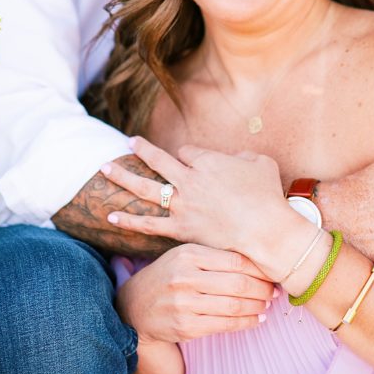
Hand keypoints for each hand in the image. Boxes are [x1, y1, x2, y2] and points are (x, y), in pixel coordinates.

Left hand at [101, 137, 293, 270]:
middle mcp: (190, 180)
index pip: (187, 152)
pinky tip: (110, 215)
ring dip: (123, 177)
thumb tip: (235, 157)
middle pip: (158, 161)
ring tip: (105, 168)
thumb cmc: (268, 196)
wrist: (264, 229)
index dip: (188, 155)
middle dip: (142, 150)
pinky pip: (148, 224)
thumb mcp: (262, 164)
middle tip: (130, 143)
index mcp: (209, 161)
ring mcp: (182, 205)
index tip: (190, 159)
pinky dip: (129, 220)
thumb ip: (244, 156)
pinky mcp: (180, 229)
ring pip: (145, 187)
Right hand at [116, 243, 275, 344]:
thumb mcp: (185, 257)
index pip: (235, 260)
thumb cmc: (169, 276)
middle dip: (263, 289)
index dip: (260, 269)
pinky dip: (246, 322)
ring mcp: (183, 304)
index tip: (274, 272)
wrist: (133, 307)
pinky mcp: (184, 327)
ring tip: (268, 304)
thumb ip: (216, 256)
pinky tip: (257, 319)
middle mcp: (184, 277)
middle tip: (276, 291)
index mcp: (188, 254)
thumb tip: (260, 260)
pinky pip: (224, 325)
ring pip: (234, 305)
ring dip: (257, 306)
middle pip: (238, 283)